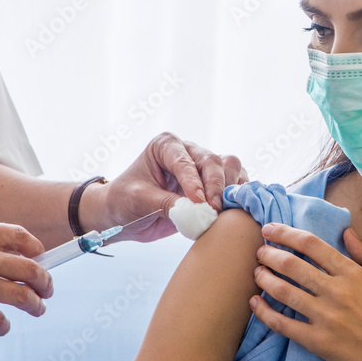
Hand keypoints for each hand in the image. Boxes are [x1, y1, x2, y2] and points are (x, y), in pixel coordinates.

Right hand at [0, 222, 52, 335]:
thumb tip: (12, 261)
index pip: (21, 237)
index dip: (37, 249)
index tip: (41, 259)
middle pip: (33, 270)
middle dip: (46, 282)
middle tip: (47, 291)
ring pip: (25, 297)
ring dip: (37, 305)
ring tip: (38, 308)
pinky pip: (1, 321)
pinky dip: (5, 326)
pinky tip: (2, 326)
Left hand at [82, 132, 247, 241]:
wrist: (125, 215)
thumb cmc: (125, 201)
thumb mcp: (139, 201)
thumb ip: (167, 203)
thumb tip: (196, 210)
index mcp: (166, 146)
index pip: (185, 160)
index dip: (194, 181)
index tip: (198, 202)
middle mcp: (188, 151)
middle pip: (213, 160)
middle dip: (216, 185)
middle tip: (213, 209)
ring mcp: (203, 166)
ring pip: (230, 166)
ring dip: (230, 188)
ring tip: (223, 209)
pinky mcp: (213, 184)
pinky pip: (235, 182)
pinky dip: (236, 195)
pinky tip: (232, 209)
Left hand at [250, 224, 361, 360]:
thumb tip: (346, 233)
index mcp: (354, 274)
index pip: (312, 245)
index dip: (286, 233)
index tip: (270, 229)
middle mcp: (337, 292)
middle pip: (292, 265)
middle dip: (270, 254)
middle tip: (259, 250)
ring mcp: (326, 318)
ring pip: (284, 292)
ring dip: (264, 279)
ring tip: (256, 272)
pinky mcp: (318, 343)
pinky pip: (284, 325)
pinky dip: (265, 313)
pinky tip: (255, 304)